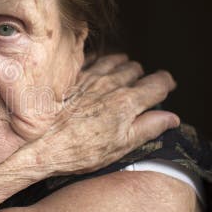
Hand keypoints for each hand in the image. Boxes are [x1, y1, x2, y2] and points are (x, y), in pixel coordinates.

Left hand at [33, 53, 179, 176]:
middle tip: (141, 85)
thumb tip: (173, 118)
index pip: (158, 83)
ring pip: (114, 60)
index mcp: (128, 103)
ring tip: (123, 73)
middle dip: (142, 76)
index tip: (167, 85)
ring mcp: (89, 77)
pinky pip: (91, 59)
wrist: (38, 145)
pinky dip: (99, 62)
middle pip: (136, 69)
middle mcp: (111, 84)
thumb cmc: (79, 152)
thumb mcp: (120, 147)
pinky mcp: (70, 76)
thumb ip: (148, 128)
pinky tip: (97, 68)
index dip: (166, 83)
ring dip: (122, 65)